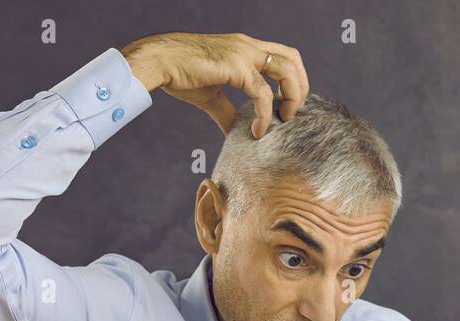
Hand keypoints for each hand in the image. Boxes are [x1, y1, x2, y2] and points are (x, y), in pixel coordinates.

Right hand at [121, 31, 309, 137]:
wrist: (159, 62)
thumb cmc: (180, 75)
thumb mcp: (211, 96)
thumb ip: (227, 113)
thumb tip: (235, 134)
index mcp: (245, 48)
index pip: (283, 56)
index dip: (292, 80)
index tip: (285, 106)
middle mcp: (248, 46)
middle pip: (293, 59)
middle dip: (299, 88)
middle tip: (291, 114)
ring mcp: (244, 54)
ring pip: (286, 70)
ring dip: (291, 97)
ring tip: (283, 121)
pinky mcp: (236, 67)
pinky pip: (262, 93)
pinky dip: (265, 114)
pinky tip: (257, 130)